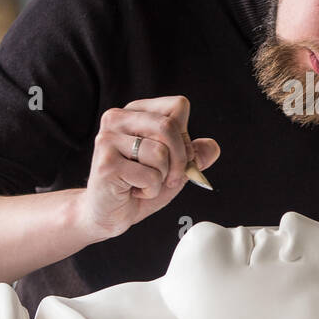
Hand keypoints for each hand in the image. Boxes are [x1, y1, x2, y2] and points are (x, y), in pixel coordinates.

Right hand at [76, 95, 219, 240]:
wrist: (108, 213)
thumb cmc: (138, 186)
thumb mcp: (174, 168)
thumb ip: (194, 156)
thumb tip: (212, 148)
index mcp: (135, 112)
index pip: (178, 106)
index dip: (185, 136)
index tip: (177, 158)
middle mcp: (117, 118)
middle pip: (170, 126)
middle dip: (180, 159)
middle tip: (169, 178)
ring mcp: (108, 139)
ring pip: (160, 152)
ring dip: (162, 177)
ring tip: (144, 183)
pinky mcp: (106, 163)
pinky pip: (150, 175)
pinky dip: (150, 190)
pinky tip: (133, 190)